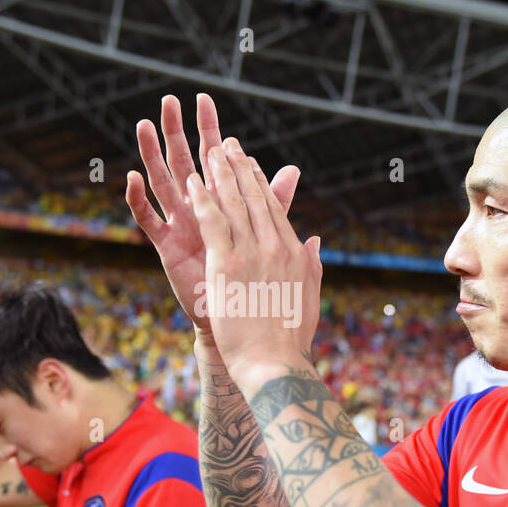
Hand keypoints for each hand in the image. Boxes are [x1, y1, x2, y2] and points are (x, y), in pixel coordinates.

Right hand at [126, 94, 300, 342]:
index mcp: (221, 202)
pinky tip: (132, 176)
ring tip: (143, 124)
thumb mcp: (267, 233)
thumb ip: (275, 199)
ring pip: (162, 182)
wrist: (243, 318)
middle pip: (183, 161)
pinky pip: (148, 219)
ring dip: (151, 153)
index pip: (214, 157)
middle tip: (169, 100)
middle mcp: (197, 209)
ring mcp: (180, 224)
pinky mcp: (167, 245)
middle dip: (176, 131)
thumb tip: (293, 169)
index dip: (210, 129)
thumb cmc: (254, 277)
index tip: (205, 99)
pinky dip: (138, 199)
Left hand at [185, 140, 322, 387]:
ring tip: (210, 150)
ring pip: (234, 203)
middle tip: (227, 144)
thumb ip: (311, 264)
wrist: (274, 362)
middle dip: (239, 168)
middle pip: (254, 198)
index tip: (250, 163)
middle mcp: (274, 246)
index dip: (260, 183)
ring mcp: (250, 253)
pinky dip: (203, 198)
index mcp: (293, 253)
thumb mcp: (308, 296)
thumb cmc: (289, 339)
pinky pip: (212, 222)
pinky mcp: (226, 264)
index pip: (274, 209)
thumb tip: (315, 240)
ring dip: (221, 174)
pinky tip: (192, 180)